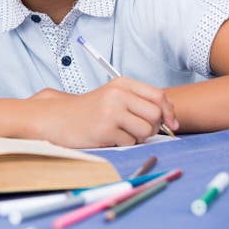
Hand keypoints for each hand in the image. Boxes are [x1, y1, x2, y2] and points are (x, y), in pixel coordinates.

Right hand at [34, 77, 177, 147]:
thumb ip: (140, 101)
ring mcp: (111, 111)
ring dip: (137, 137)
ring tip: (120, 133)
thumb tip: (170, 116)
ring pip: (145, 131)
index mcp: (121, 84)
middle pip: (155, 115)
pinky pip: (130, 143)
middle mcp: (117, 94)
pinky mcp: (105, 129)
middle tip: (136, 129)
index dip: (168, 112)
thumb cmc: (89, 111)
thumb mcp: (113, 97)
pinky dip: (122, 144)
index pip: (158, 96)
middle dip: (151, 127)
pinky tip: (108, 137)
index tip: (170, 123)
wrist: (58, 118)